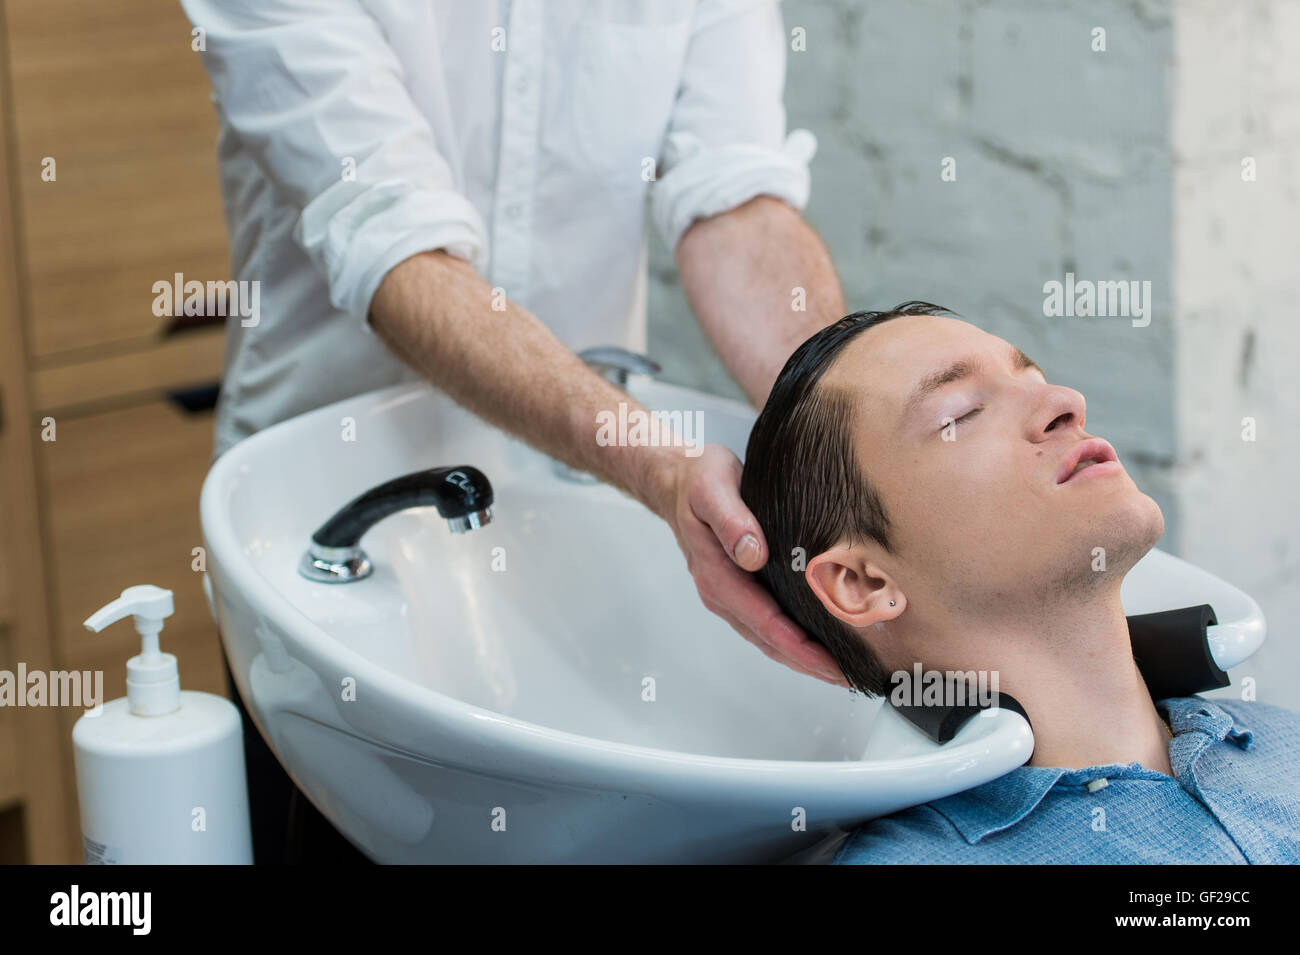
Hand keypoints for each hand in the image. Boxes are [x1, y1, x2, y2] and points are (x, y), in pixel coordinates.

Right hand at [652, 444, 848, 686]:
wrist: (677, 478)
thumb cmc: (697, 480)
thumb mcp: (711, 489)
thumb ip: (731, 521)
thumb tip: (753, 555)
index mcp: (717, 576)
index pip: (766, 622)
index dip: (800, 648)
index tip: (831, 663)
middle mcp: (722, 593)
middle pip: (770, 641)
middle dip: (810, 663)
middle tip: (850, 677)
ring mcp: (730, 594)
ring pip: (769, 638)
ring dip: (803, 657)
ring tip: (840, 670)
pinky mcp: (739, 589)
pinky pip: (768, 623)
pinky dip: (794, 640)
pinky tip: (817, 642)